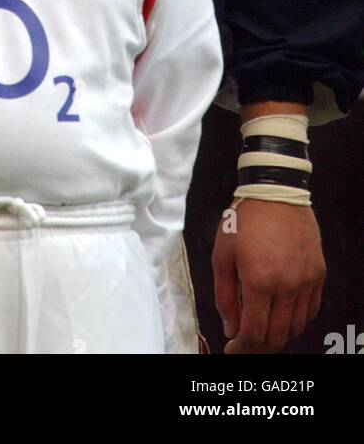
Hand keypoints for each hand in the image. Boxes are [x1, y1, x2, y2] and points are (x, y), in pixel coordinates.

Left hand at [212, 199, 324, 352]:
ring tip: (263, 328)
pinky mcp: (318, 274)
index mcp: (258, 281)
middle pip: (277, 335)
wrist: (276, 192)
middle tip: (245, 342)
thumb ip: (224, 295)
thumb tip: (230, 328)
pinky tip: (282, 314)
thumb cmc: (244, 221)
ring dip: (278, 335)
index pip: (254, 332)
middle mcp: (287, 286)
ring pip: (295, 326)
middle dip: (259, 346)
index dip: (242, 347)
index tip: (232, 347)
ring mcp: (306, 281)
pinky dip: (296, 320)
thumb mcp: (222, 254)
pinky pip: (310, 310)